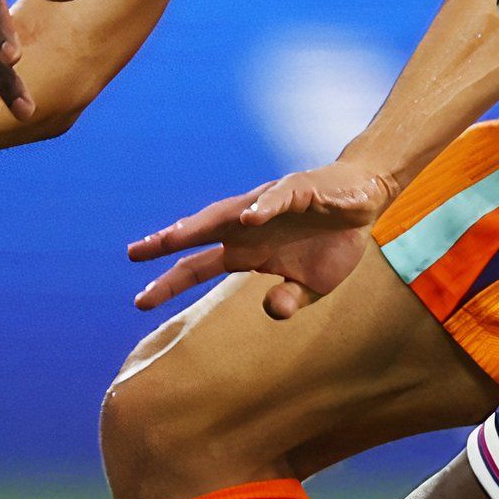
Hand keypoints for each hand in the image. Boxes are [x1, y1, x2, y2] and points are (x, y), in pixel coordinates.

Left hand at [124, 160, 400, 317]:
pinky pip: (277, 198)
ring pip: (228, 211)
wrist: (364, 200)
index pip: (199, 266)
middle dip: (168, 242)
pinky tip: (249, 218)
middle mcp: (248, 225)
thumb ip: (290, 299)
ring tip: (175, 235)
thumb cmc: (331, 241)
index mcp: (247, 251)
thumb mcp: (314, 286)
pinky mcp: (298, 190)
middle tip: (134, 253)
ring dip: (202, 222)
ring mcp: (270, 205)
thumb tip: (271, 308)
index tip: (140, 300)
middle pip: (200, 234)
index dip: (171, 281)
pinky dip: (263, 207)